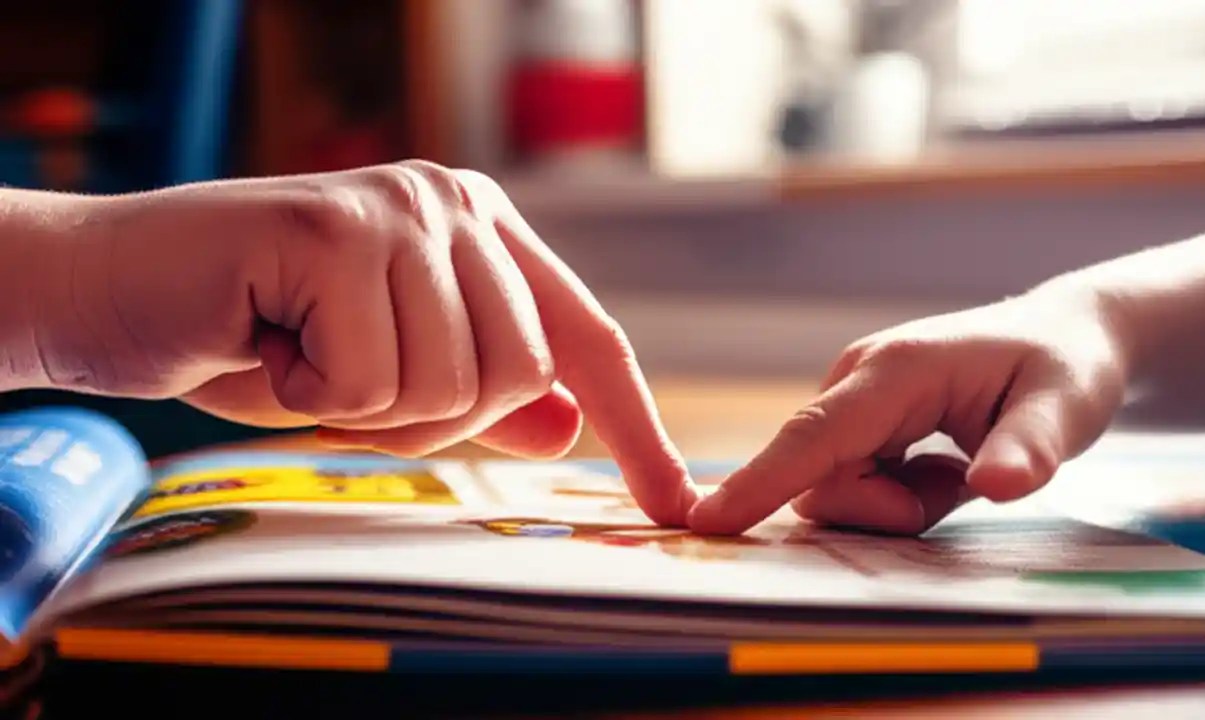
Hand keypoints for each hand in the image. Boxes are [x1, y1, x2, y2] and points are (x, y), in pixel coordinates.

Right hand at [16, 161, 696, 524]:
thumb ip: (479, 393)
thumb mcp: (387, 378)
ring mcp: (399, 209)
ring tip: (304, 352)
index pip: (589, 337)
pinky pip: (373, 379)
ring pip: (454, 384)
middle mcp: (455, 204)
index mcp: (484, 233)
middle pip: (524, 375)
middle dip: (431, 417)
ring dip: (366, 406)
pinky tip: (268, 340)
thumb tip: (567, 425)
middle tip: (345, 379)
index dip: (635, 425)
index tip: (677, 500)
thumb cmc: (257, 336)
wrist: (114, 291)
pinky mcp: (335, 230)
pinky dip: (311, 392)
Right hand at [687, 286, 1130, 534]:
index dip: (761, 480)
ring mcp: (851, 400)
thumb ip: (1032, 447)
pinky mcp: (855, 420)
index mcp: (894, 370)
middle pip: (820, 476)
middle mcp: (856, 379)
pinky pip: (850, 482)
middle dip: (880, 509)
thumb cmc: (1065, 365)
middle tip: (954, 491)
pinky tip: (941, 470)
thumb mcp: (1068, 406)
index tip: (708, 520)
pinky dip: (896, 495)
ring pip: (833, 485)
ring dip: (893, 503)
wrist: (1062, 336)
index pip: (814, 435)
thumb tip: (996, 487)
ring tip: (953, 474)